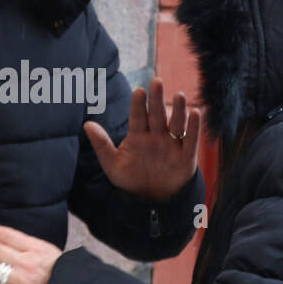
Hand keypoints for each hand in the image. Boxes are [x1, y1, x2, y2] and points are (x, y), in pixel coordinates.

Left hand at [84, 78, 199, 202]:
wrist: (150, 201)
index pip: (138, 117)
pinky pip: (191, 140)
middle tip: (156, 82)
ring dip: (178, 110)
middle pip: (157, 115)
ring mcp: (171, 145)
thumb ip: (102, 144)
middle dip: (157, 99)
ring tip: (179, 95)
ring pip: (176, 123)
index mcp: (138, 136)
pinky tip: (195, 113)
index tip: (139, 91)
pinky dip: (194, 127)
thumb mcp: (112, 164)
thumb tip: (87, 124)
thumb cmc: (130, 179)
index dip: (138, 104)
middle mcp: (156, 136)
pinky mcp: (186, 157)